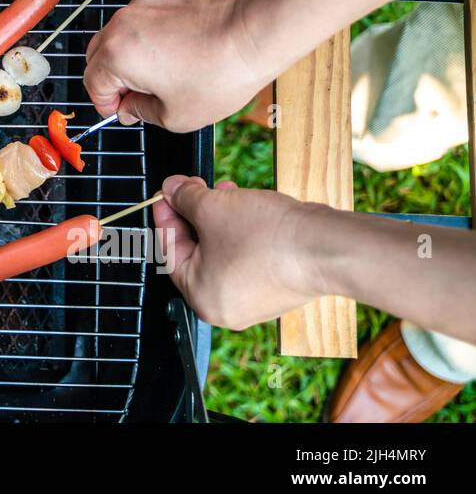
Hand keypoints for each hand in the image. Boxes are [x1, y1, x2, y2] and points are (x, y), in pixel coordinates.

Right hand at [83, 0, 270, 131]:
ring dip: (130, 54)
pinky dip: (150, 32)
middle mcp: (121, 24)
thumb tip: (129, 108)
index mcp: (116, 56)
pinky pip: (142, 16)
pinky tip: (177, 46)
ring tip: (163, 69)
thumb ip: (140, 113)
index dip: (106, 104)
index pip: (93, 84)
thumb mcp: (176, 116)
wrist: (254, 33)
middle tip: (139, 94)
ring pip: (119, 34)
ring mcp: (141, 3)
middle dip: (113, 78)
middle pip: (97, 56)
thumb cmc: (219, 74)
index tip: (123, 110)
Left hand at [153, 176, 321, 329]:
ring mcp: (255, 300)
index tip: (165, 193)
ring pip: (223, 251)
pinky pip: (247, 256)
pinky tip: (245, 206)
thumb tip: (171, 189)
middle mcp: (227, 307)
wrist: (327, 247)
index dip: (165, 216)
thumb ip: (184, 198)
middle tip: (192, 187)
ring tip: (223, 190)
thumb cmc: (267, 237)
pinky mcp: (278, 287)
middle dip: (194, 213)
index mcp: (201, 297)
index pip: (169, 251)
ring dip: (218, 218)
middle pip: (196, 251)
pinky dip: (241, 231)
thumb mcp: (211, 207)